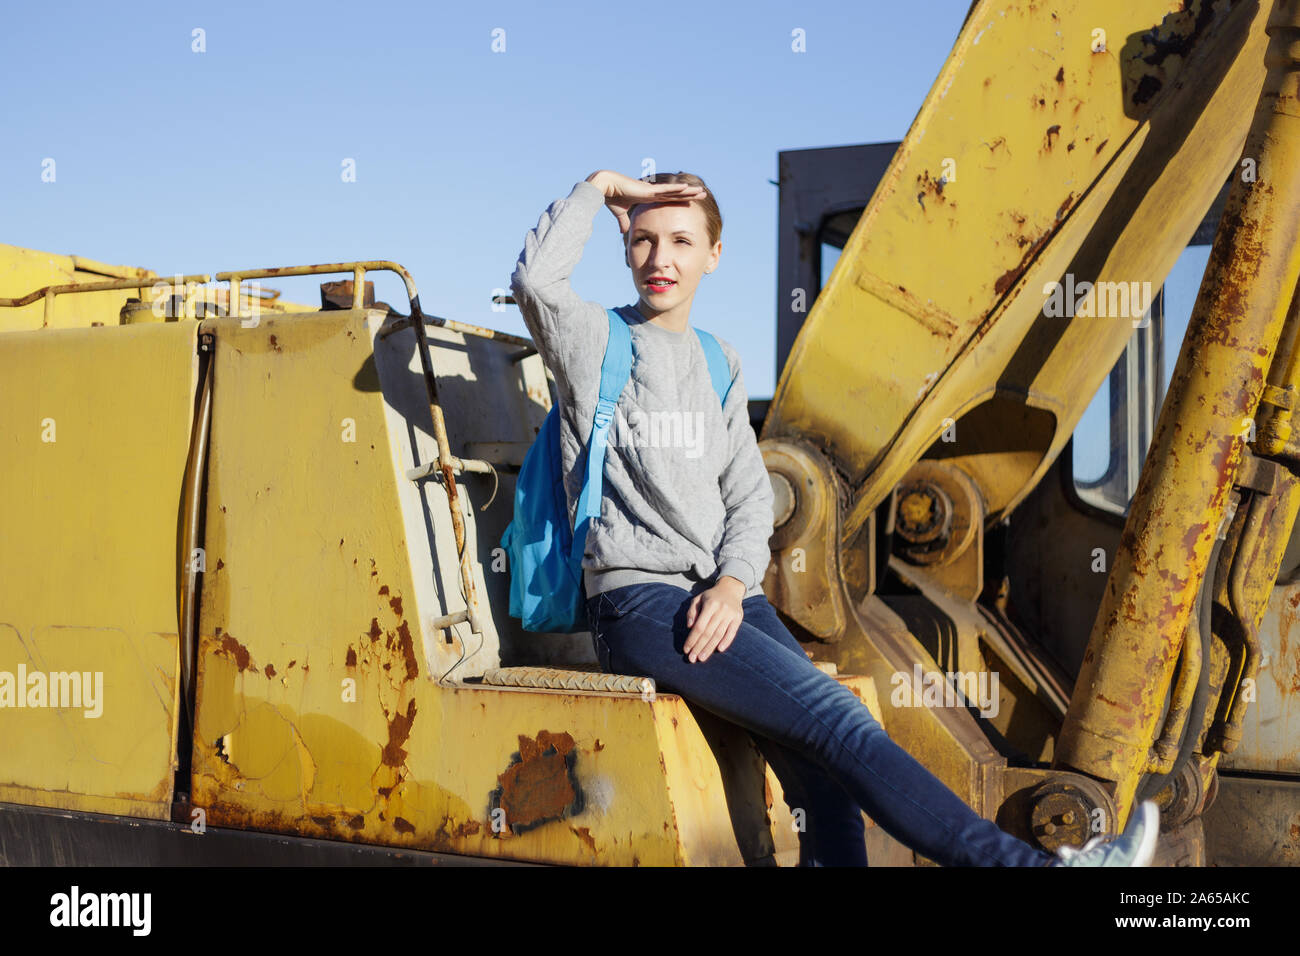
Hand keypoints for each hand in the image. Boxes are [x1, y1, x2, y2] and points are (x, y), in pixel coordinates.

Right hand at [586, 169, 705, 235]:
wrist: (605, 188)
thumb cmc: (611, 198)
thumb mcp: (620, 214)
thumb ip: (623, 222)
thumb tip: (624, 232)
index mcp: (648, 198)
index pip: (668, 200)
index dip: (680, 200)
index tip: (691, 201)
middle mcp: (653, 193)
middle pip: (676, 194)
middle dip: (690, 194)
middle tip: (703, 194)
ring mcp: (652, 190)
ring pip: (675, 191)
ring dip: (688, 191)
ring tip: (701, 191)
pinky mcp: (648, 190)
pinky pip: (666, 190)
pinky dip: (677, 189)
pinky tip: (688, 187)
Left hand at [683, 576, 745, 662]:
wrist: (730, 589)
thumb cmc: (711, 597)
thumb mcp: (698, 599)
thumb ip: (692, 612)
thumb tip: (689, 627)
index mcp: (710, 605)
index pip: (699, 626)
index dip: (692, 639)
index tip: (686, 649)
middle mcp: (721, 610)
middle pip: (708, 632)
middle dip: (699, 647)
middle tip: (692, 659)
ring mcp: (731, 614)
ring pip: (719, 635)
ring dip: (710, 648)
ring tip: (702, 658)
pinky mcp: (738, 618)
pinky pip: (732, 632)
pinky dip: (726, 642)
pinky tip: (719, 650)